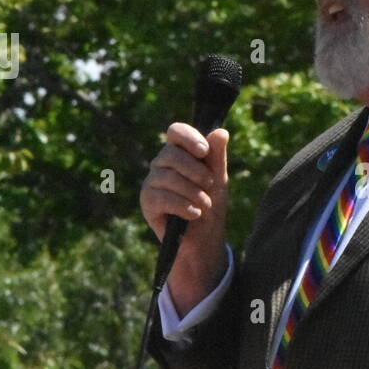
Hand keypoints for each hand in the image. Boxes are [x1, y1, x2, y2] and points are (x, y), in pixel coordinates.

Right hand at [140, 122, 229, 313]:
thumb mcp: (219, 180)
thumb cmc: (210, 205)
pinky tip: (194, 214)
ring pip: (168, 177)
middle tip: (210, 184)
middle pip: (170, 154)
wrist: (204, 238)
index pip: (176, 131)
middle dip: (195, 170)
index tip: (204, 151)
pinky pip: (162, 197)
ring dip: (193, 192)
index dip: (188, 137)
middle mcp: (161, 164)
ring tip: (205, 205)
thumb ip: (217, 156)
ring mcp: (152, 182)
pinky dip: (183, 206)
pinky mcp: (147, 203)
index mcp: (179, 153)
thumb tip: (221, 131)